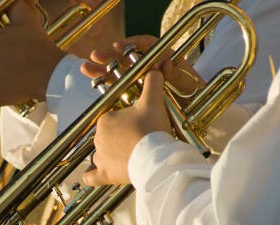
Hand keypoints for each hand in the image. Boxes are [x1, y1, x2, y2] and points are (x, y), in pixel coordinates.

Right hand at [81, 35, 205, 104]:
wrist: (191, 126)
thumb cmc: (193, 103)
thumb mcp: (187, 87)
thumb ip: (175, 75)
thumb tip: (164, 63)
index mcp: (166, 61)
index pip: (147, 45)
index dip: (132, 43)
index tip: (118, 46)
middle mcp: (151, 70)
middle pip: (128, 59)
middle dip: (110, 57)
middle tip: (95, 56)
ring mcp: (141, 85)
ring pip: (119, 74)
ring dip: (102, 70)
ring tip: (86, 68)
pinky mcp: (133, 99)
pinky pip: (118, 90)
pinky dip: (106, 87)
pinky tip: (95, 85)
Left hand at [83, 70, 169, 185]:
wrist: (156, 157)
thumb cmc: (152, 129)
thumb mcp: (153, 101)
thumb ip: (152, 83)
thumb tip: (154, 69)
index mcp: (104, 120)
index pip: (112, 120)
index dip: (126, 123)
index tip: (138, 127)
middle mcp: (97, 138)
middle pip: (107, 138)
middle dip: (119, 140)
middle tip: (137, 142)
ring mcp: (99, 157)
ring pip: (101, 155)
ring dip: (111, 157)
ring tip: (128, 157)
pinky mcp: (104, 175)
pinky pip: (91, 177)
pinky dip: (92, 176)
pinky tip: (94, 176)